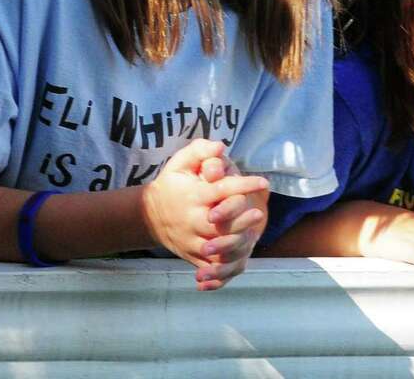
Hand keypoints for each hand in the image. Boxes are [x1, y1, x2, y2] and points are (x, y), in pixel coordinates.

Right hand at [140, 139, 268, 290]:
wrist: (149, 216)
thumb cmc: (172, 185)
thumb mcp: (180, 163)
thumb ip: (200, 151)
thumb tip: (220, 147)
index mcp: (192, 196)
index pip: (221, 190)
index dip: (244, 185)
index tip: (263, 181)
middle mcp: (192, 220)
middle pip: (220, 225)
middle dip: (241, 220)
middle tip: (258, 212)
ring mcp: (192, 241)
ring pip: (218, 249)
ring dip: (239, 243)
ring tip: (253, 233)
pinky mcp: (193, 256)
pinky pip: (213, 266)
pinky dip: (229, 265)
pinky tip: (243, 252)